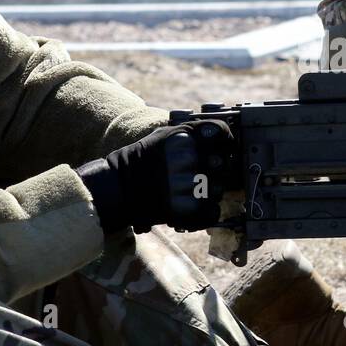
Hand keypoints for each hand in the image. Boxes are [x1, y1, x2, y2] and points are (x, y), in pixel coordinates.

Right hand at [77, 120, 235, 233]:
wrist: (118, 188)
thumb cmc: (143, 160)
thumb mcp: (164, 135)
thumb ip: (192, 133)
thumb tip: (220, 135)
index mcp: (184, 138)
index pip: (222, 133)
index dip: (226, 142)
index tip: (224, 149)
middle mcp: (189, 159)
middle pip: (222, 164)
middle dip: (215, 171)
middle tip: (198, 176)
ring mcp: (189, 185)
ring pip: (219, 189)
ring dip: (209, 192)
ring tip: (188, 192)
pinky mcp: (188, 209)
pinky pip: (213, 211)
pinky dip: (206, 213)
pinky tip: (191, 206)